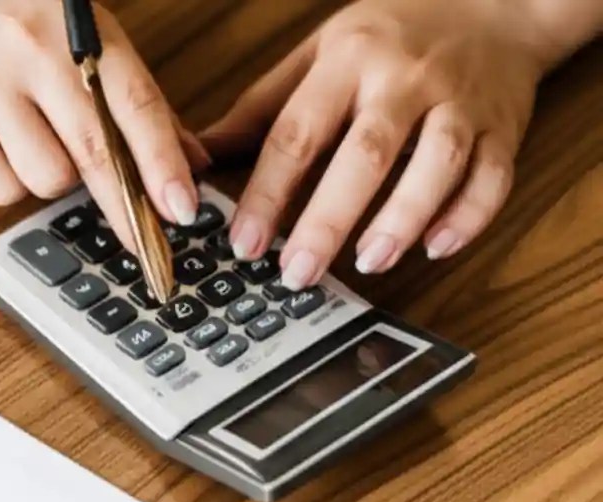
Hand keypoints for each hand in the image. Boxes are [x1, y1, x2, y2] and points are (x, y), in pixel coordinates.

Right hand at [0, 0, 208, 250]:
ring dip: (56, 177)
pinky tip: (2, 145)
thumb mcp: (82, 32)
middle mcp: (32, 55)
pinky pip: (0, 189)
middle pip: (94, 153)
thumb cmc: (10, 12)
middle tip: (151, 249)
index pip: (135, 105)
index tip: (184, 210)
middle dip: (128, 209)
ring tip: (38, 138)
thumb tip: (191, 161)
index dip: (163, 164)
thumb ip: (134, 96)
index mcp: (79, 30)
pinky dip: (11, 182)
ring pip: (47, 179)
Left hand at [200, 0, 568, 288]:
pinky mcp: (504, 126)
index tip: (244, 242)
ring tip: (369, 262)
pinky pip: (493, 176)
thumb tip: (198, 157)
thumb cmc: (391, 36)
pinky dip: (468, 216)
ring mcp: (460, 102)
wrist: (493, 1)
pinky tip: (437, 248)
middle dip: (329, 218)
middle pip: (366, 153)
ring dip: (403, 218)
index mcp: (348, 60)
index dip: (268, 192)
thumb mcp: (318, 55)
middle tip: (298, 272)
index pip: (298, 132)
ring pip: (437, 163)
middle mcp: (405, 79)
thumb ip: (260, 110)